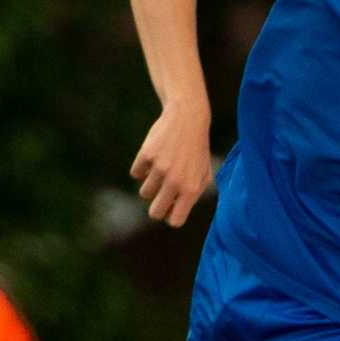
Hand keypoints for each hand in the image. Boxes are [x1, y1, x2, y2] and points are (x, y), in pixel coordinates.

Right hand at [130, 101, 212, 227]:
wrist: (187, 119)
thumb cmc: (197, 150)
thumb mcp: (204, 174)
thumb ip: (192, 196)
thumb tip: (173, 216)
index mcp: (191, 189)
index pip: (175, 221)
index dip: (171, 216)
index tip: (171, 208)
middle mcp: (175, 181)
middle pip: (155, 213)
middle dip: (155, 208)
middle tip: (159, 197)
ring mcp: (160, 168)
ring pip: (144, 193)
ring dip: (149, 184)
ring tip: (160, 170)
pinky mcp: (146, 155)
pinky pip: (135, 173)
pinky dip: (141, 168)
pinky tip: (153, 156)